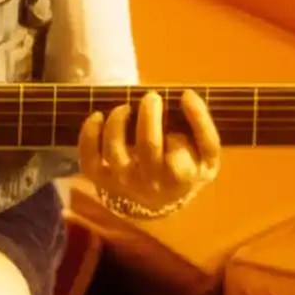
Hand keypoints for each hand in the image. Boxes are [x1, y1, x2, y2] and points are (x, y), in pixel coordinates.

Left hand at [77, 90, 221, 213]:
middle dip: (149, 114)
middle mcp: (151, 182)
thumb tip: (188, 96)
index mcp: (181, 177)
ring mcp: (125, 181)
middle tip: (152, 97)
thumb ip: (203, 126)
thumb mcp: (207, 154)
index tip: (183, 99)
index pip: (181, 152)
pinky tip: (98, 116)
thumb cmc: (188, 165)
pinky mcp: (103, 179)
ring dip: (118, 121)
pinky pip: (89, 160)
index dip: (178, 126)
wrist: (163, 198)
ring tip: (126, 108)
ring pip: (115, 151)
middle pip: (148, 146)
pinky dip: (88, 135)